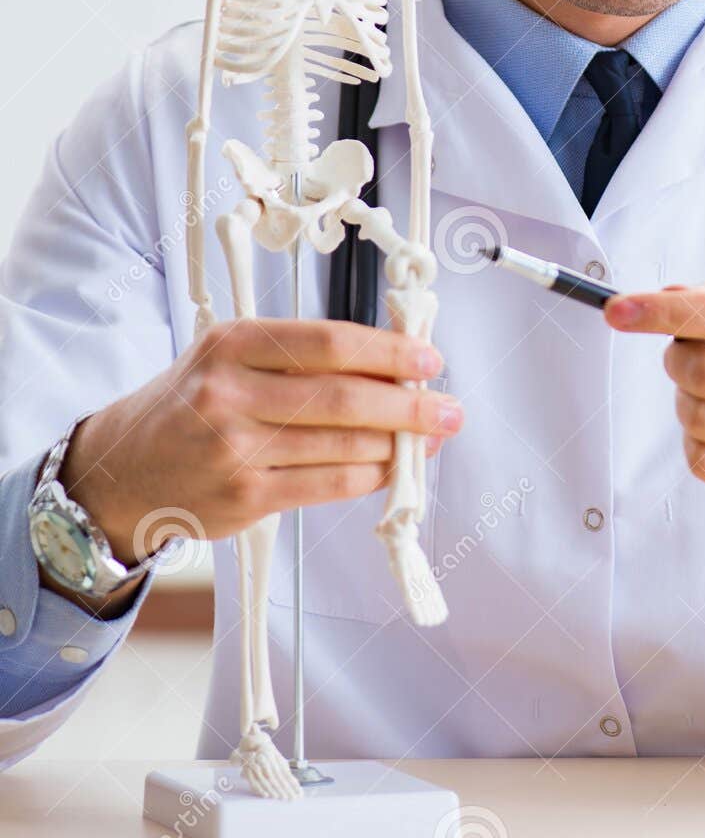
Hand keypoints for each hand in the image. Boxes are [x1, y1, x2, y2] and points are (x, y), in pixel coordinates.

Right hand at [57, 319, 461, 573]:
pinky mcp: (246, 496)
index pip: (329, 342)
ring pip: (343, 443)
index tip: (428, 359)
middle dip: (408, 403)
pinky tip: (391, 467)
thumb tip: (390, 364)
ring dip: (399, 443)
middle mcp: (231, 392)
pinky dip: (370, 476)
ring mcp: (237, 448)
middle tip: (448, 408)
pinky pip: (328, 485)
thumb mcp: (229, 358)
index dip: (388, 351)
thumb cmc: (190, 404)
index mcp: (233, 343)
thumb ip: (299, 356)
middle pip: (343, 396)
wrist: (122, 470)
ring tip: (429, 438)